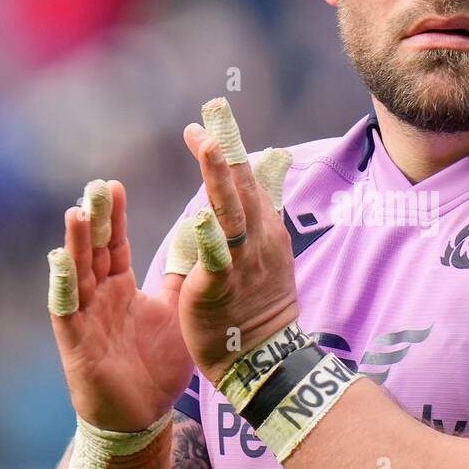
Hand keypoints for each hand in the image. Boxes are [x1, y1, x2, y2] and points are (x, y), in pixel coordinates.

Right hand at [47, 180, 195, 431]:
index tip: (113, 185)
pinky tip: (59, 261)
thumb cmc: (155, 365)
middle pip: (93, 251)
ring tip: (76, 212)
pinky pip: (66, 310)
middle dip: (94, 219)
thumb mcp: (174, 312)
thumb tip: (197, 242)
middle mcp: (99, 297)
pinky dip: (62, 285)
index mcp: (120, 287)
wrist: (142, 415)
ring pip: (77, 274)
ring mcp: (85, 318)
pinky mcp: (75, 342)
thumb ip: (179, 278)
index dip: (114, 217)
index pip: (115, 244)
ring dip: (75, 244)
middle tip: (95, 186)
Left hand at [168, 114, 299, 387]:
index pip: (248, 179)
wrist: (266, 360)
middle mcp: (259, 240)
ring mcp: (244, 262)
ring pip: (232, 212)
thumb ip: (257, 215)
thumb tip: (265, 177)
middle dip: (227, 144)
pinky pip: (219, 258)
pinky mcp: (223, 287)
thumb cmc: (257, 309)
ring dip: (219, 177)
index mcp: (264, 231)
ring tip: (208, 143)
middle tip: (214, 107)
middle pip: (243, 184)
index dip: (231, 146)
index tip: (214, 115)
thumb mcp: (266, 254)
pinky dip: (212, 236)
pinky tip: (202, 214)